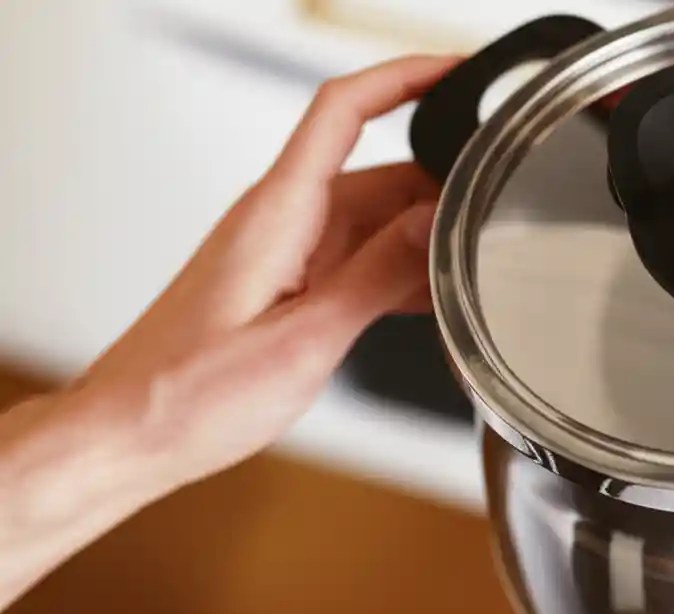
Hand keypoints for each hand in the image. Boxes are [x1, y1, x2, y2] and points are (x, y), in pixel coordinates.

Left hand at [0, 55, 454, 609]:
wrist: (131, 433)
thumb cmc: (190, 395)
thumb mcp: (302, 341)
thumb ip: (374, 276)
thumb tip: (435, 223)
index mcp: (279, 215)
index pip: (342, 111)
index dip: (402, 77)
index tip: (457, 72)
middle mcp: (283, 221)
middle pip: (379, 171)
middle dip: (441, 187)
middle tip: (495, 221)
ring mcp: (287, 252)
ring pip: (376, 219)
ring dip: (424, 238)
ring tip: (471, 274)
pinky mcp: (289, 284)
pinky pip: (359, 257)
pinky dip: (400, 270)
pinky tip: (430, 301)